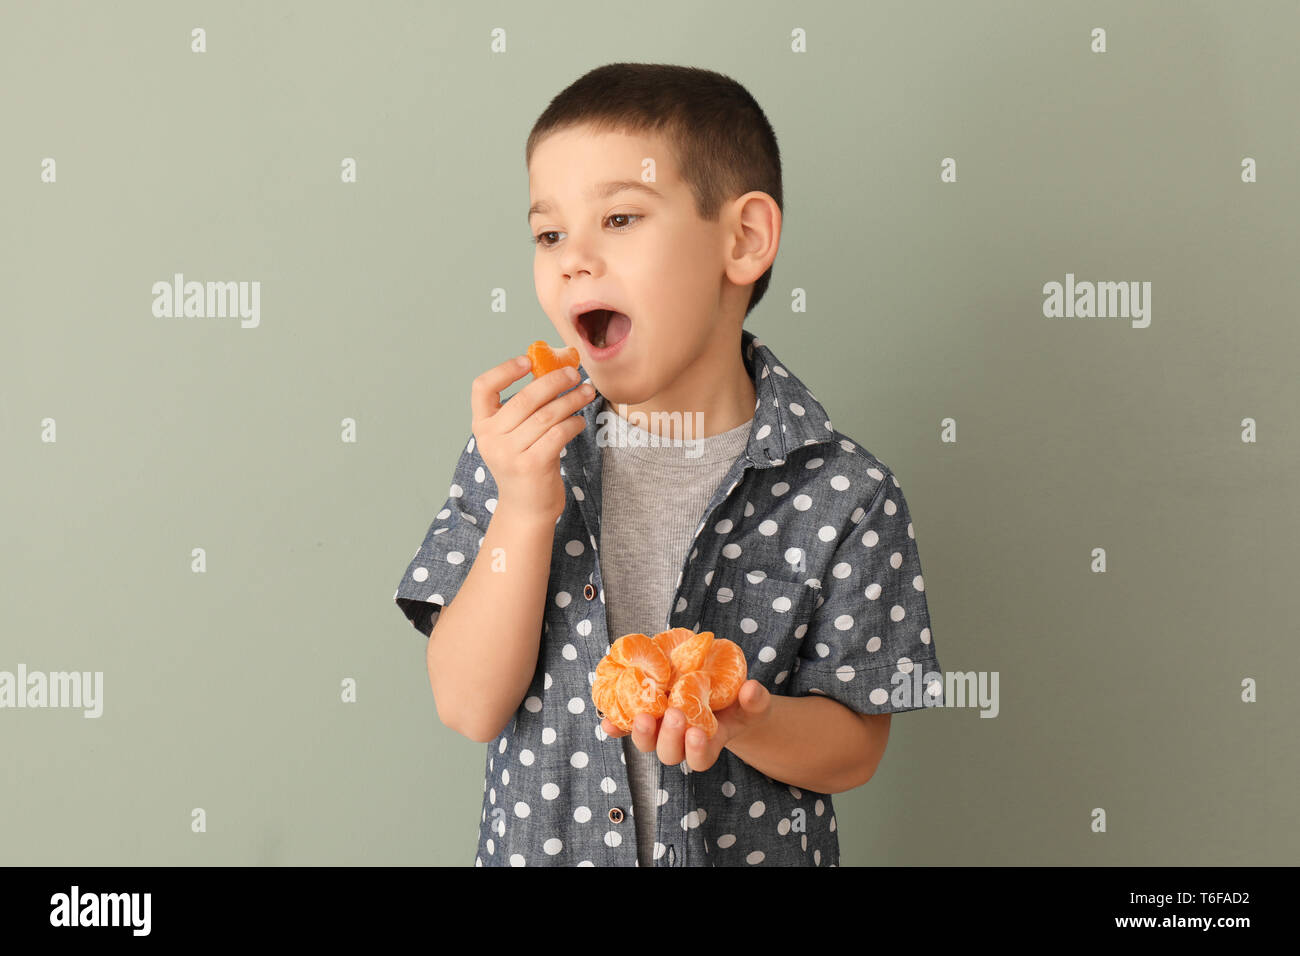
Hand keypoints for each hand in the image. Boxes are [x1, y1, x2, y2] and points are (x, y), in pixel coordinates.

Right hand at [471, 355, 596, 521]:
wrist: (526, 508)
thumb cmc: (524, 464)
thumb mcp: (513, 436)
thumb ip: (524, 409)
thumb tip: (555, 370)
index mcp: (482, 425)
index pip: (482, 388)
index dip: (504, 370)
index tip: (528, 360)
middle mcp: (490, 438)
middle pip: (524, 398)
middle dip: (554, 381)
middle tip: (574, 373)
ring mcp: (509, 453)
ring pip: (546, 415)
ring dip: (571, 400)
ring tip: (587, 392)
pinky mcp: (531, 465)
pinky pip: (558, 433)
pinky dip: (573, 423)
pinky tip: (580, 422)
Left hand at [600, 679, 772, 771]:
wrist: (720, 699)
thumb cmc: (739, 706)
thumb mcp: (752, 704)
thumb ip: (755, 700)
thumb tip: (752, 689)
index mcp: (709, 743)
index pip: (701, 758)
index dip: (697, 751)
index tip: (697, 733)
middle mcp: (681, 742)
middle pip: (669, 753)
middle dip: (670, 737)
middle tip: (674, 714)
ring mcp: (661, 731)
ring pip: (647, 743)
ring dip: (641, 732)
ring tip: (642, 715)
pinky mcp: (646, 717)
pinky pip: (626, 726)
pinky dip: (616, 726)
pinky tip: (607, 721)